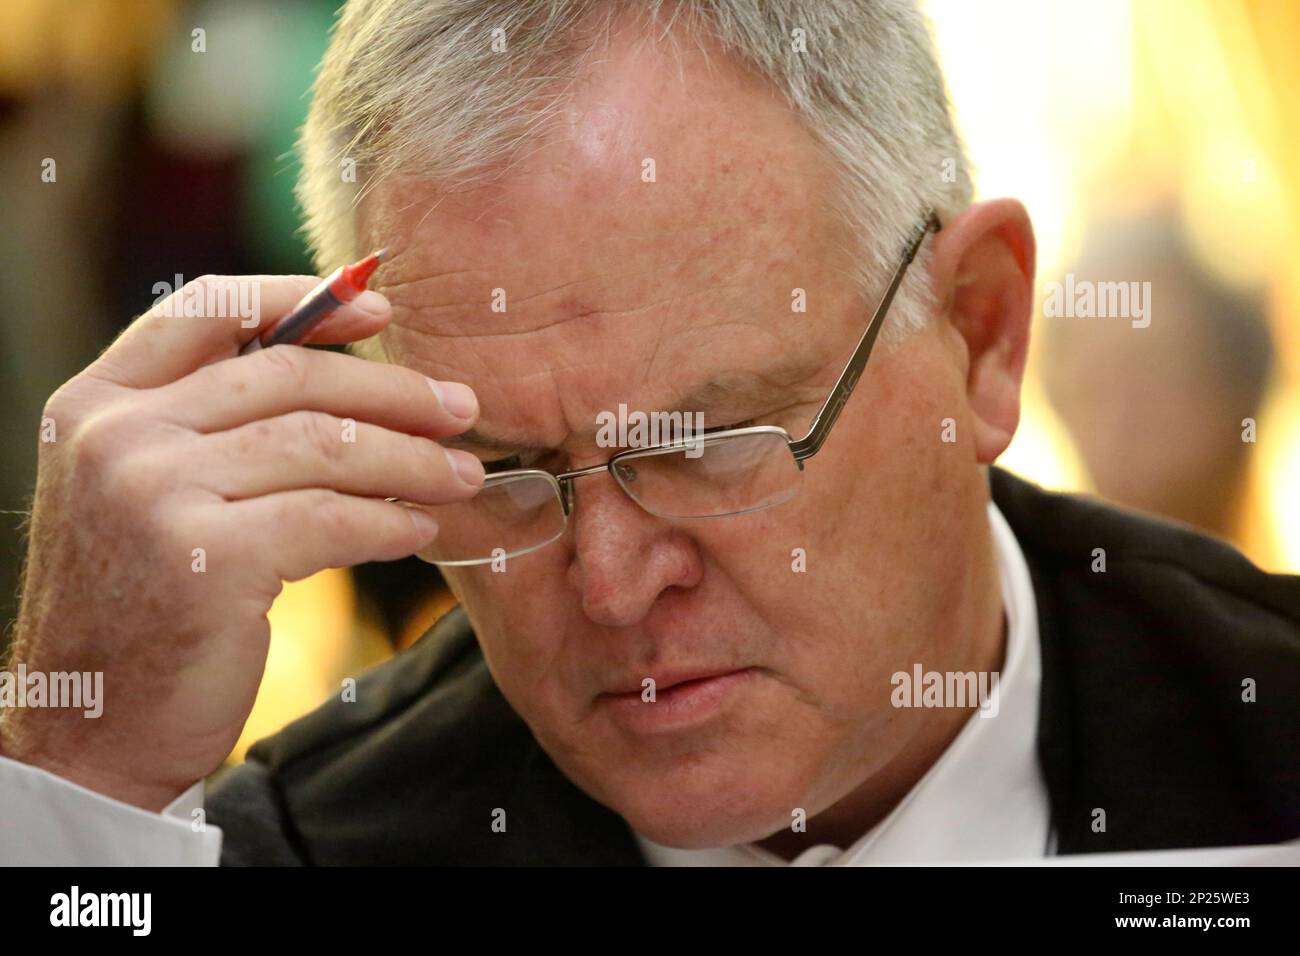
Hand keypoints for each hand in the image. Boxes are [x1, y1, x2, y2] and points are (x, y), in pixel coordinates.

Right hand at [0, 274, 482, 810]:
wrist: (93, 729)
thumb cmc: (141, 606)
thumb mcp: (145, 493)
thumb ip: (206, 425)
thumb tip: (336, 372)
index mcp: (95, 403)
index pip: (204, 310)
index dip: (301, 300)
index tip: (379, 305)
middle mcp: (116, 435)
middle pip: (287, 374)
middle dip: (390, 388)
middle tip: (459, 408)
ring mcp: (153, 493)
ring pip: (322, 444)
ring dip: (409, 457)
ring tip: (459, 474)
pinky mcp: (205, 560)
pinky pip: (331, 518)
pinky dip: (389, 520)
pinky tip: (418, 528)